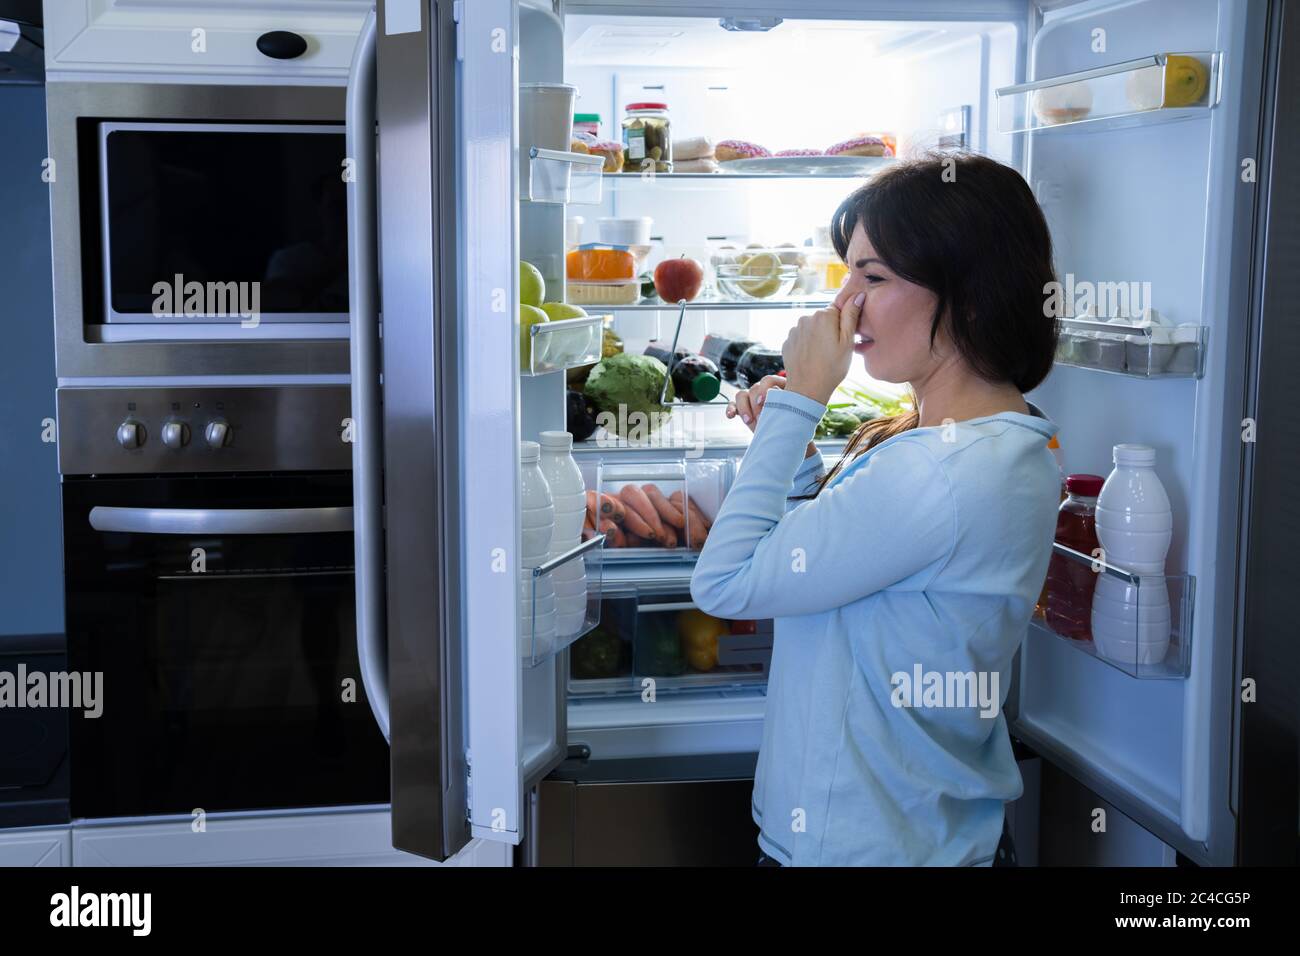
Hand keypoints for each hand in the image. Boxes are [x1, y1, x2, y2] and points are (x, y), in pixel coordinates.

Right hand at [726, 374, 787, 433]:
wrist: (787, 435)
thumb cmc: (793, 422)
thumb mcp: (792, 412)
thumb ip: (785, 403)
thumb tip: (776, 394)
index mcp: (780, 386)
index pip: (768, 380)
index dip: (765, 389)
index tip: (764, 401)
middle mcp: (764, 390)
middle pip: (754, 388)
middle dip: (755, 404)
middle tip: (760, 418)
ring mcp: (752, 399)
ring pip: (742, 395)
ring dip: (743, 408)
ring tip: (749, 421)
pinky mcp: (743, 409)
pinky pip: (733, 405)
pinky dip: (731, 409)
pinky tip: (731, 416)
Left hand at [781, 289, 863, 404]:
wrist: (807, 390)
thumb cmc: (831, 368)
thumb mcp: (847, 342)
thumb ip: (851, 316)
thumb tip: (858, 295)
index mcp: (823, 316)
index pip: (838, 310)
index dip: (843, 325)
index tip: (843, 339)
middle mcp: (806, 318)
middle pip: (824, 319)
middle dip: (830, 330)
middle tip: (834, 350)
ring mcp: (794, 330)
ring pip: (812, 329)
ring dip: (817, 338)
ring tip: (822, 356)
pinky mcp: (787, 342)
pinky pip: (801, 339)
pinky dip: (807, 346)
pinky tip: (811, 358)